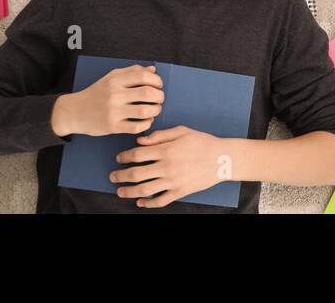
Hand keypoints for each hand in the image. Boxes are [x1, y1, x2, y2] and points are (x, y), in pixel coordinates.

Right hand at [51, 64, 163, 136]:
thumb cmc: (96, 93)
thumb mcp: (111, 77)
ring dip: (155, 111)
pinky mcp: (112, 126)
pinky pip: (137, 127)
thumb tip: (153, 70)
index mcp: (115, 80)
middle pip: (148, 93)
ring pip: (145, 111)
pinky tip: (146, 121)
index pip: (144, 76)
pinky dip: (147, 124)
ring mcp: (113, 111)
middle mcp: (115, 94)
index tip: (158, 86)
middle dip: (159, 97)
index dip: (157, 81)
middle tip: (159, 99)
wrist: (73, 112)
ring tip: (154, 110)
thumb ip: (132, 72)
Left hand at [112, 126, 227, 207]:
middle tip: (112, 176)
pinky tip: (140, 202)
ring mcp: (173, 181)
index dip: (124, 156)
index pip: (137, 154)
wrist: (222, 159)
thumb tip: (140, 140)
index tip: (118, 158)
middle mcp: (167, 167)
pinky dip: (148, 204)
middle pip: (136, 174)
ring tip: (120, 191)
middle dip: (120, 175)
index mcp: (166, 150)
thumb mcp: (181, 131)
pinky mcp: (179, 192)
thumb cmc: (202, 142)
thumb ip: (159, 135)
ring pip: (144, 189)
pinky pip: (160, 201)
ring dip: (128, 191)